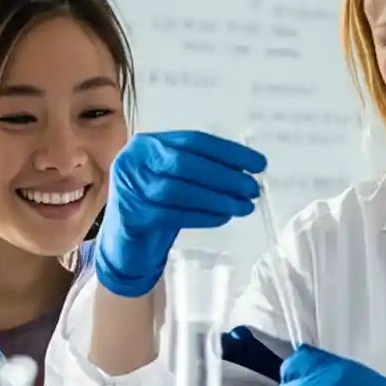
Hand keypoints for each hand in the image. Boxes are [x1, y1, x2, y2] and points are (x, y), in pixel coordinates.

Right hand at [94, 131, 265, 296]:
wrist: (127, 244)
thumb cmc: (157, 206)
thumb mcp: (176, 179)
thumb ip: (202, 170)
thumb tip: (246, 173)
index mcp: (149, 144)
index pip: (194, 141)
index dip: (230, 152)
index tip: (259, 164)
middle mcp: (134, 160)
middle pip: (185, 163)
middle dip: (225, 176)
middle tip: (253, 189)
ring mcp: (129, 188)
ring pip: (178, 189)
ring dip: (217, 198)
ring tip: (244, 206)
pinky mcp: (131, 216)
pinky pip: (172, 214)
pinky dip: (202, 215)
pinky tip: (223, 218)